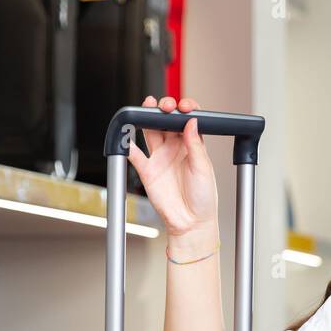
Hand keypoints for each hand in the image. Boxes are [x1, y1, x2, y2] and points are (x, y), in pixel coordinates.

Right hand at [124, 94, 217, 238]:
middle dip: (164, 108)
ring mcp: (160, 158)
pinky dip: (128, 144)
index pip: (187, 119)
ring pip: (150, 131)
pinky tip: (127, 136)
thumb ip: (195, 145)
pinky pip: (135, 154)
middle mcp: (175, 148)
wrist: (191, 223)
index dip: (185, 108)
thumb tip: (191, 121)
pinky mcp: (147, 171)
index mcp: (192, 145)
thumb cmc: (203, 199)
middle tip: (165, 106)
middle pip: (166, 120)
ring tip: (147, 107)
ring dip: (147, 117)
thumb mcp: (204, 168)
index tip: (184, 106)